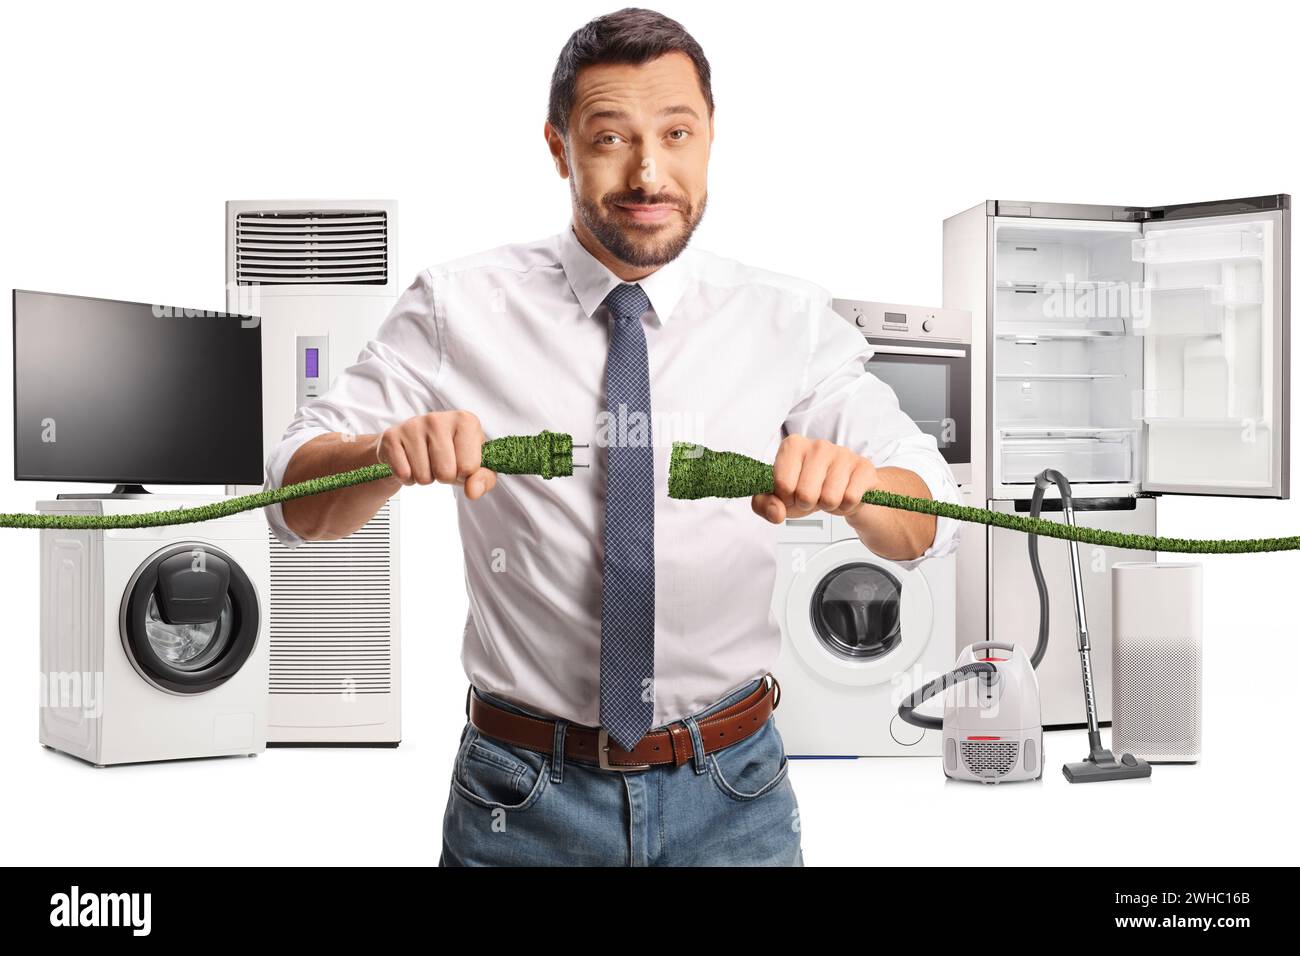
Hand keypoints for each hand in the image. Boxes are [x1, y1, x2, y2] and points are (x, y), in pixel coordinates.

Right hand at [376, 410, 497, 499]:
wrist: (412, 446)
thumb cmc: (449, 454)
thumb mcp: (475, 467)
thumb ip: (483, 480)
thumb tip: (474, 491)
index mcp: (465, 420)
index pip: (470, 467)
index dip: (464, 474)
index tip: (459, 462)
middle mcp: (438, 418)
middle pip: (446, 473)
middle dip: (443, 477)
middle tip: (439, 464)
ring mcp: (413, 425)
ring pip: (423, 476)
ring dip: (424, 478)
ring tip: (424, 462)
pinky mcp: (391, 436)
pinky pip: (403, 474)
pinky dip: (406, 478)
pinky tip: (409, 463)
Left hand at [752, 434, 878, 523]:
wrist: (843, 490)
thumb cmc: (808, 489)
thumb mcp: (779, 498)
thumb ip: (764, 505)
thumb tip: (776, 512)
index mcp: (792, 446)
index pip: (782, 484)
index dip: (785, 499)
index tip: (791, 493)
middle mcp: (818, 445)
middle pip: (805, 494)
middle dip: (807, 504)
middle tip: (812, 496)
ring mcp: (843, 453)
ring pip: (829, 498)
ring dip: (828, 506)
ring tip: (828, 495)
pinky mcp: (864, 467)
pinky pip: (850, 499)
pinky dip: (845, 506)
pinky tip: (844, 495)